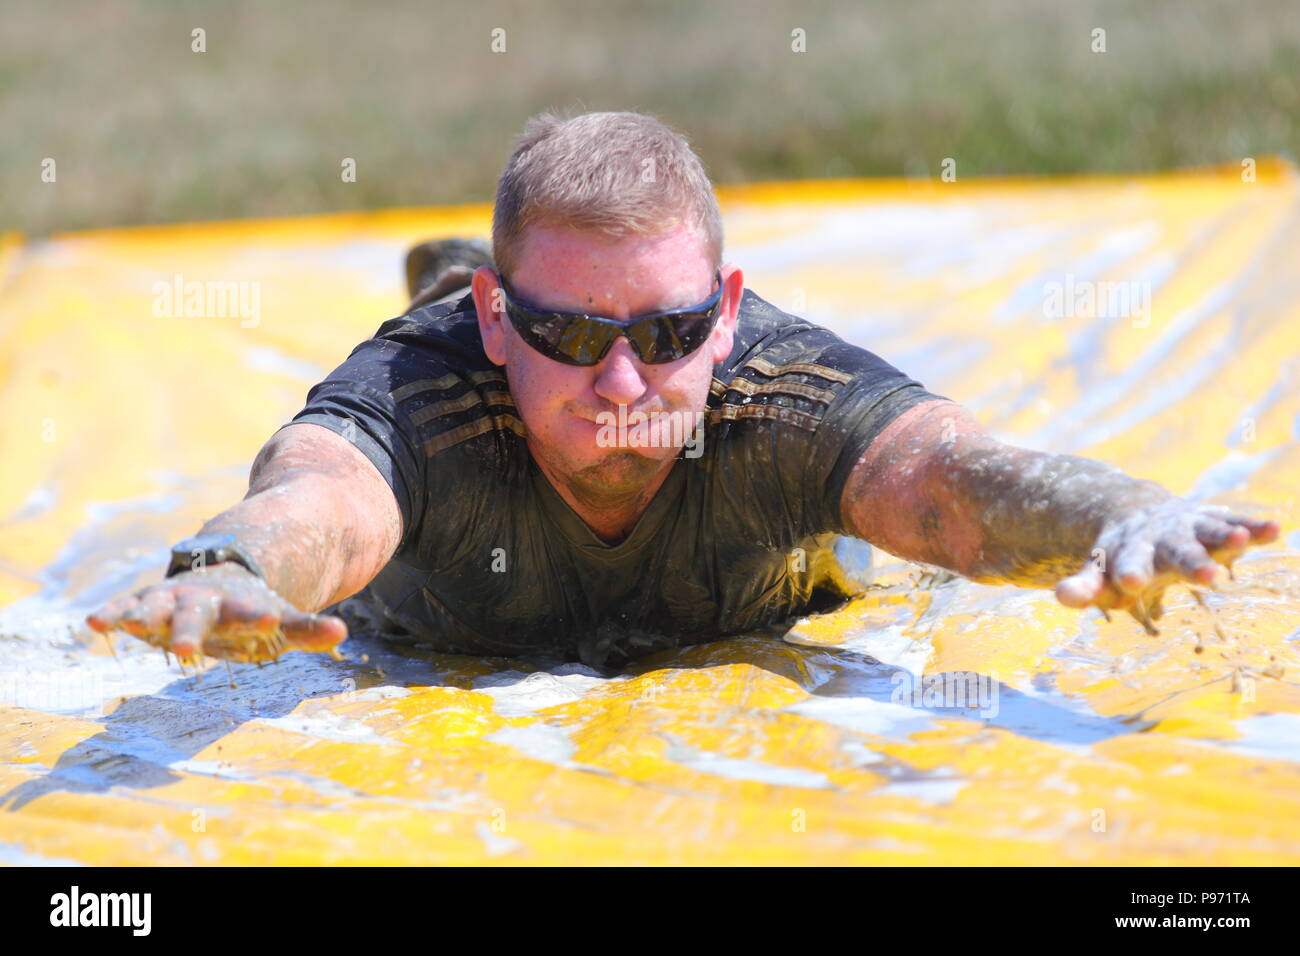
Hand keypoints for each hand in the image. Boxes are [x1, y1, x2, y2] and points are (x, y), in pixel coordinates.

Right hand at [86, 563, 347, 663]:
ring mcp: (172, 600)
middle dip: (191, 631)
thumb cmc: (252, 610)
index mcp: (241, 605)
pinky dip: (111, 614)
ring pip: (156, 607)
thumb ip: (307, 628)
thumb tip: (341, 633)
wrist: (221, 574)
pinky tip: (92, 623)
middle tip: (188, 651)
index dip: (259, 617)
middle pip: (197, 615)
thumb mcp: (281, 619)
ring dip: (143, 616)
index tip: (270, 622)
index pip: (252, 612)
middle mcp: (203, 599)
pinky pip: (125, 608)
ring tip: (132, 625)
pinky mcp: (146, 605)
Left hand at [1053, 500, 1280, 632]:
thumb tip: (1061, 596)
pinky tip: (1273, 529)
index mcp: (1129, 550)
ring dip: (1226, 536)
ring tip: (1242, 539)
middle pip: (1176, 550)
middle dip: (1191, 562)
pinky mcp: (1213, 521)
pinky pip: (1235, 522)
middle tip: (1206, 576)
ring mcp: (1189, 526)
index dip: (1128, 572)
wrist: (1133, 510)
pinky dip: (1254, 526)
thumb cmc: (1116, 555)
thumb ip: (1083, 586)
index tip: (1131, 582)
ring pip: (1209, 531)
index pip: (1127, 563)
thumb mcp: (1097, 572)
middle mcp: (1161, 536)